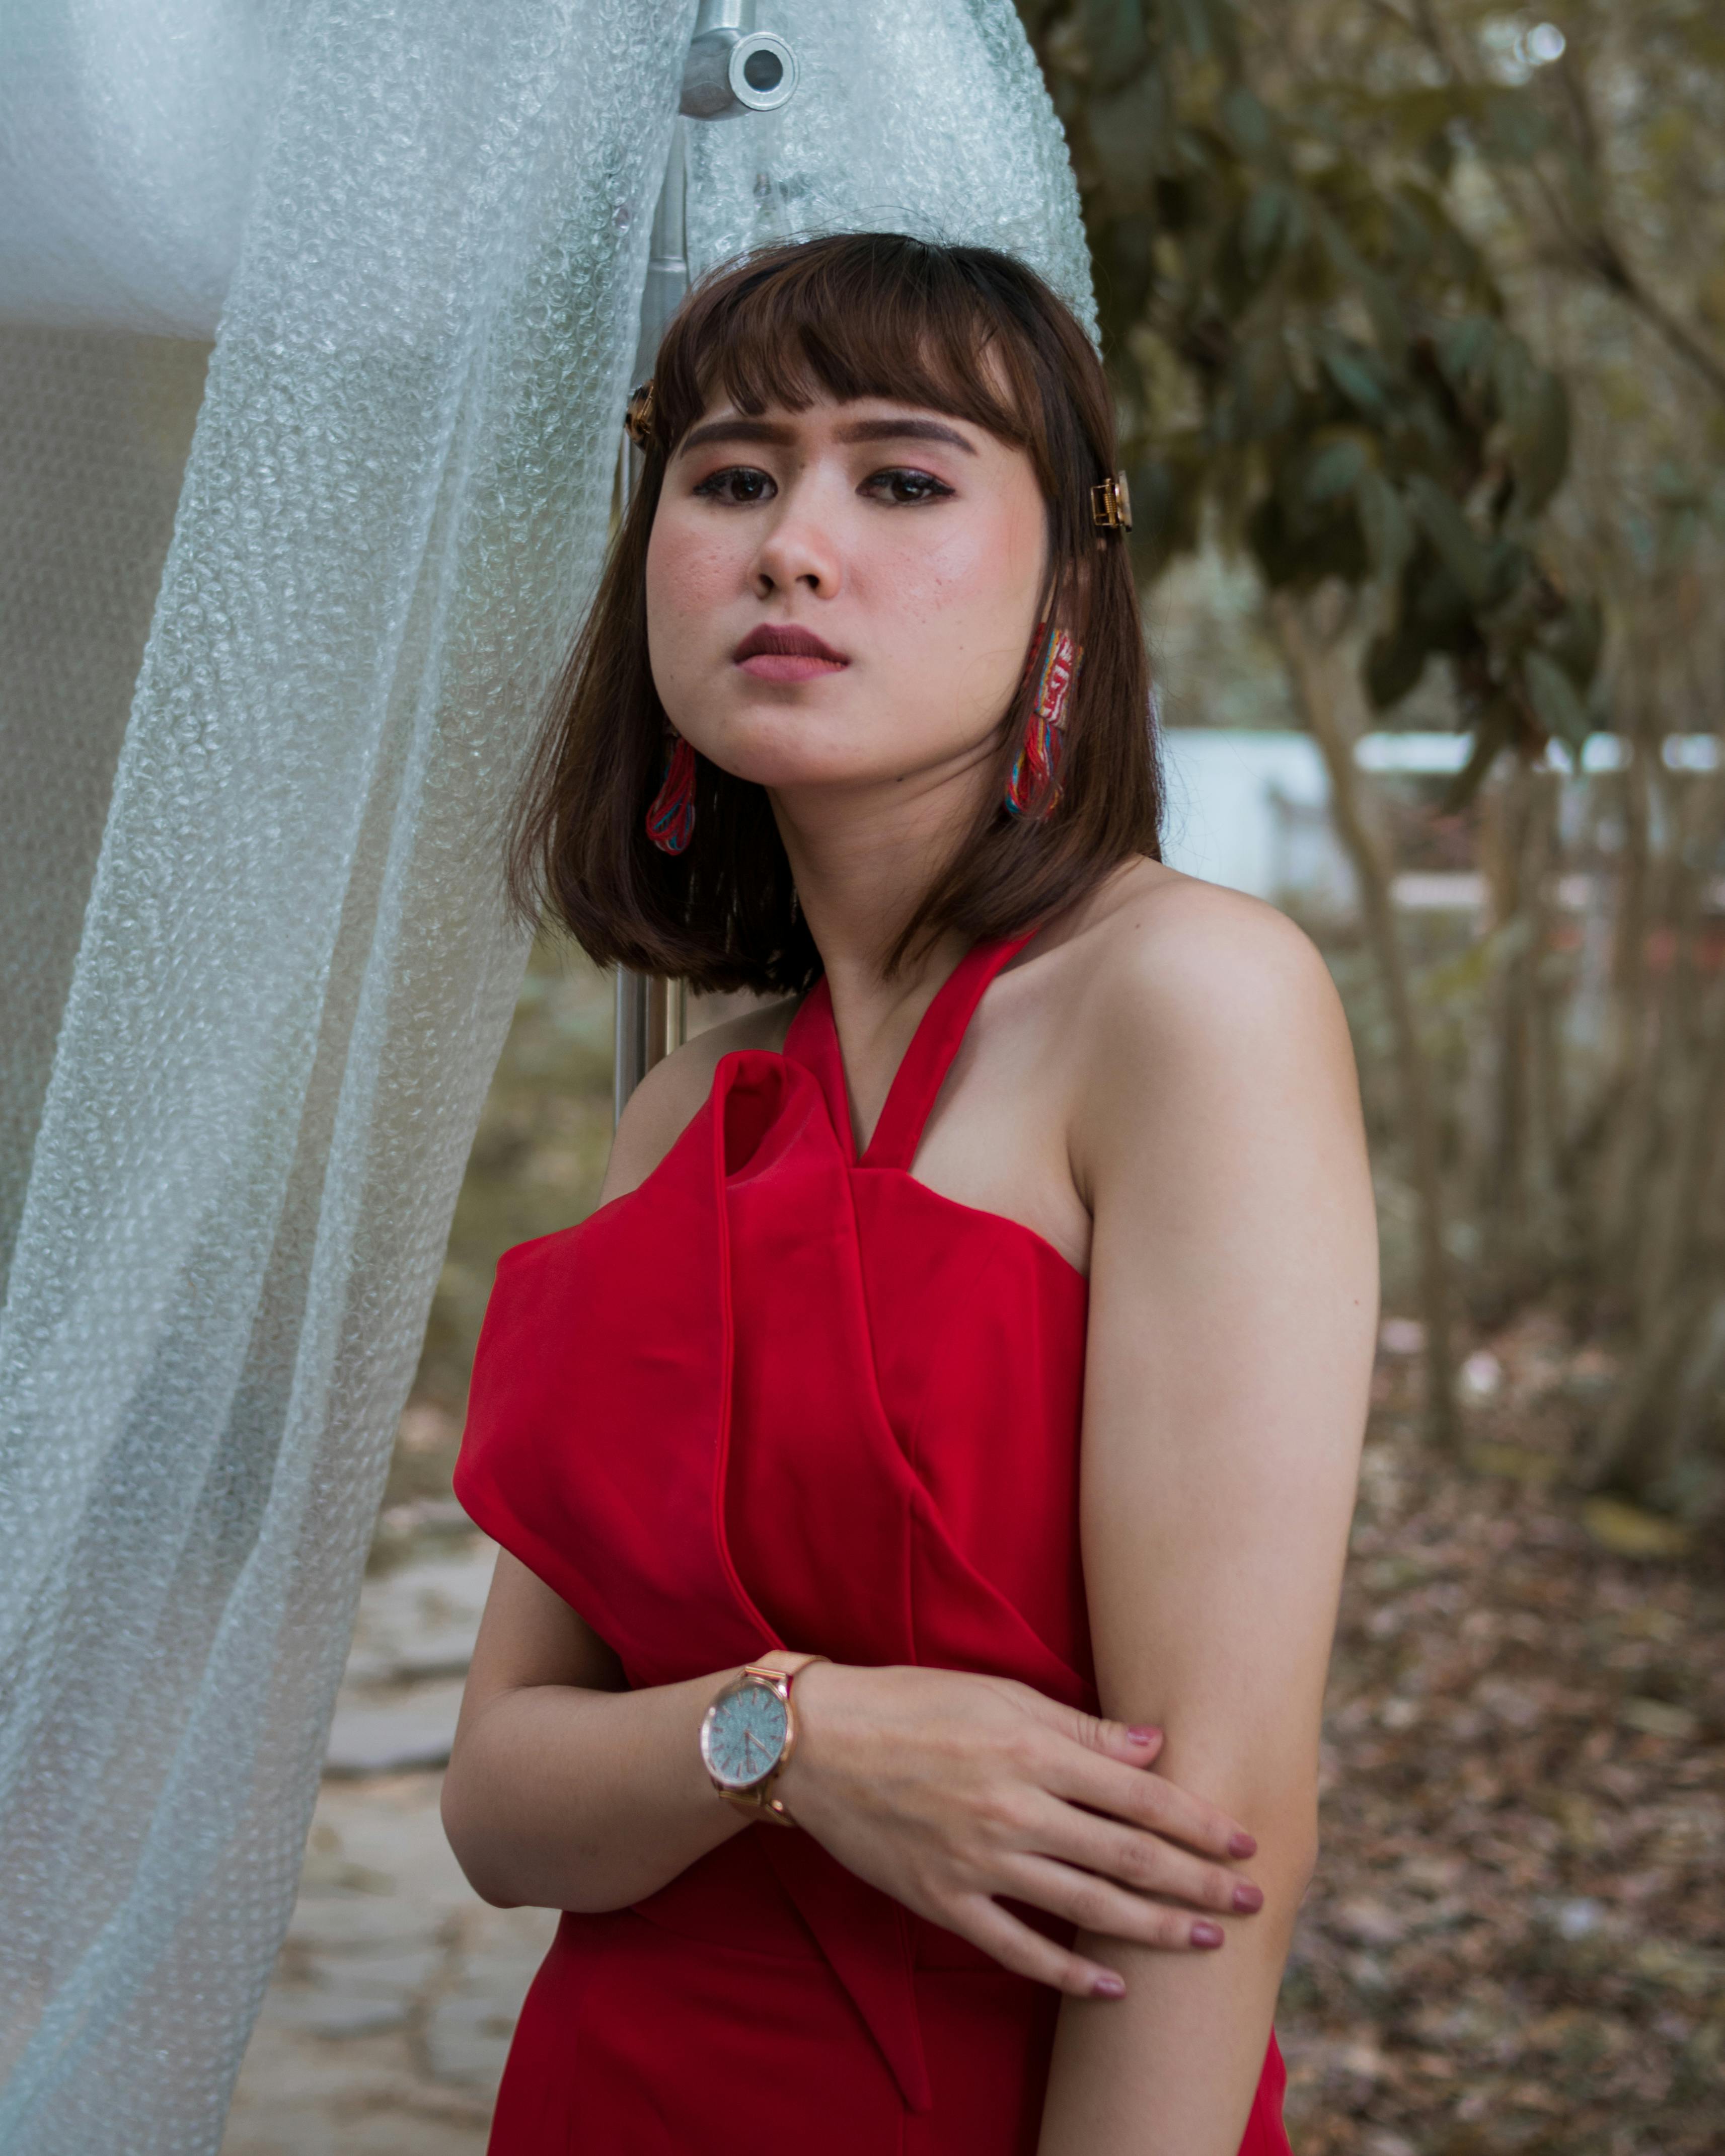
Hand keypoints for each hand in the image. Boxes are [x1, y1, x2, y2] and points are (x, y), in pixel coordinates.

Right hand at [771, 1661, 1261, 1998]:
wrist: (815, 1744)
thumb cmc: (910, 1703)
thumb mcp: (997, 1694)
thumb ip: (1079, 1726)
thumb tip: (1154, 1746)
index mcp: (1031, 1747)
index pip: (1138, 1793)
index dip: (1198, 1821)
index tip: (1243, 1840)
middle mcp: (1014, 1807)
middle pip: (1127, 1856)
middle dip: (1198, 1882)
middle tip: (1250, 1900)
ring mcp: (980, 1860)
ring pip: (1088, 1906)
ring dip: (1155, 1928)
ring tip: (1205, 1941)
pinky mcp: (944, 1899)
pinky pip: (1018, 1947)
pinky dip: (1069, 1971)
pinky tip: (1112, 1986)